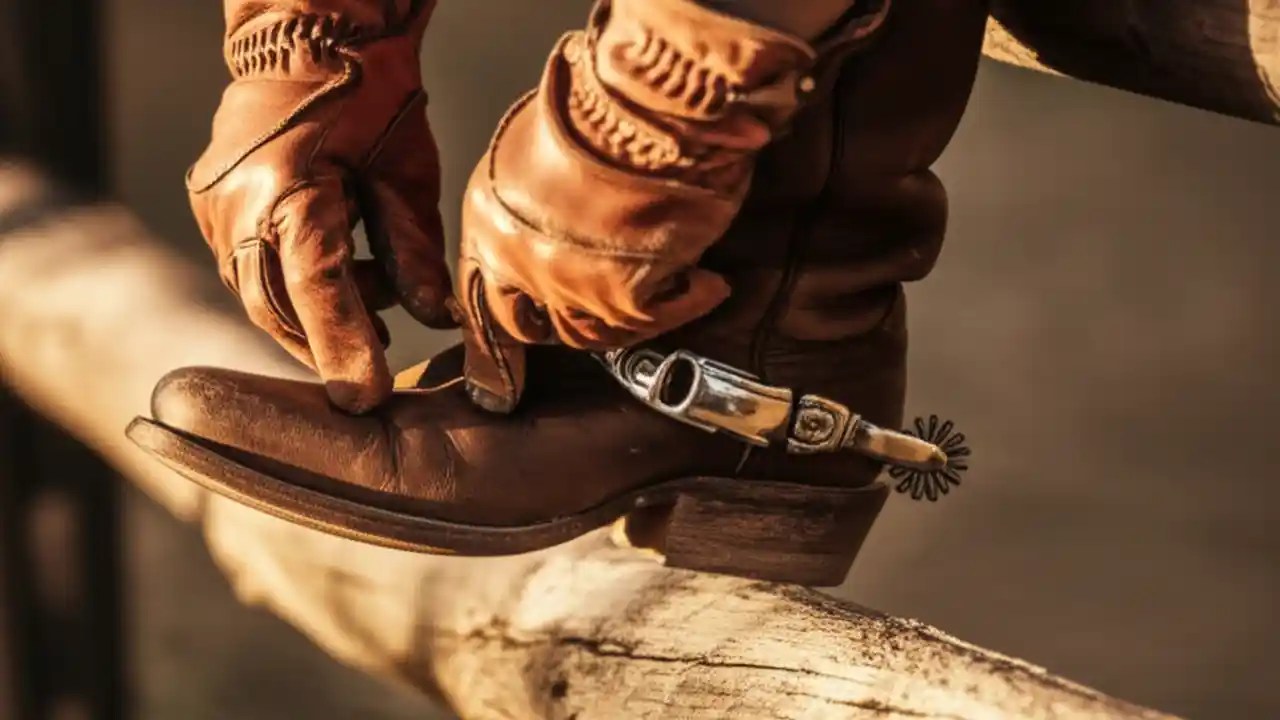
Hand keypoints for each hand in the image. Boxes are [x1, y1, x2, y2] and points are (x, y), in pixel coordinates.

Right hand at [187, 3, 452, 412]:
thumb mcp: (407, 170)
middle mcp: (236, 201)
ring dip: (313, 314)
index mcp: (288, 185)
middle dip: (325, 344)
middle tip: (375, 370)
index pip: (318, 287)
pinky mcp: (213, 206)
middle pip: (275, 305)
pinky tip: (342, 277)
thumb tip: (435, 319)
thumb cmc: (369, 93)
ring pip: (259, 293)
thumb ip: (416, 250)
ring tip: (372, 298)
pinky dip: (294, 287)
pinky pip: (251, 269)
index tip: (368, 396)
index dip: (344, 347)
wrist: (308, 34)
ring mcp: (215, 204)